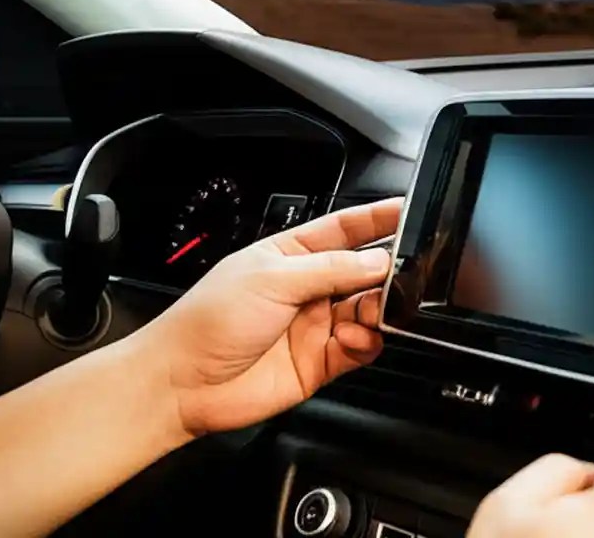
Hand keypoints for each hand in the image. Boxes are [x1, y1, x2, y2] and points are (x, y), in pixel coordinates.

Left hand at [133, 198, 401, 437]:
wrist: (184, 384)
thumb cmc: (209, 321)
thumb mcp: (272, 279)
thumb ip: (331, 269)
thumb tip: (378, 260)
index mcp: (290, 254)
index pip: (345, 229)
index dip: (378, 219)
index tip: (409, 210)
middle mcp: (307, 288)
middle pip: (364, 271)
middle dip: (387, 270)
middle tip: (401, 273)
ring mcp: (315, 325)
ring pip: (368, 310)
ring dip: (379, 308)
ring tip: (375, 310)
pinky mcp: (321, 361)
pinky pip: (361, 347)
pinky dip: (367, 342)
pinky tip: (354, 338)